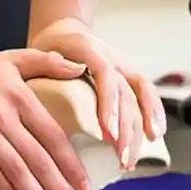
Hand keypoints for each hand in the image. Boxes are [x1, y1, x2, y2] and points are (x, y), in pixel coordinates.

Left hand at [29, 18, 164, 171]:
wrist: (63, 32)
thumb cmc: (46, 50)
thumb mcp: (35, 54)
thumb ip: (43, 67)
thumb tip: (62, 81)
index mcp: (87, 48)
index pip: (104, 72)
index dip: (108, 102)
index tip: (108, 132)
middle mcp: (111, 55)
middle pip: (125, 90)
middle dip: (126, 126)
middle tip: (121, 157)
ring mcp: (122, 65)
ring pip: (141, 92)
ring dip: (142, 125)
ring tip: (134, 156)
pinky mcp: (128, 75)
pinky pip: (146, 92)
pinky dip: (153, 113)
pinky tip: (154, 135)